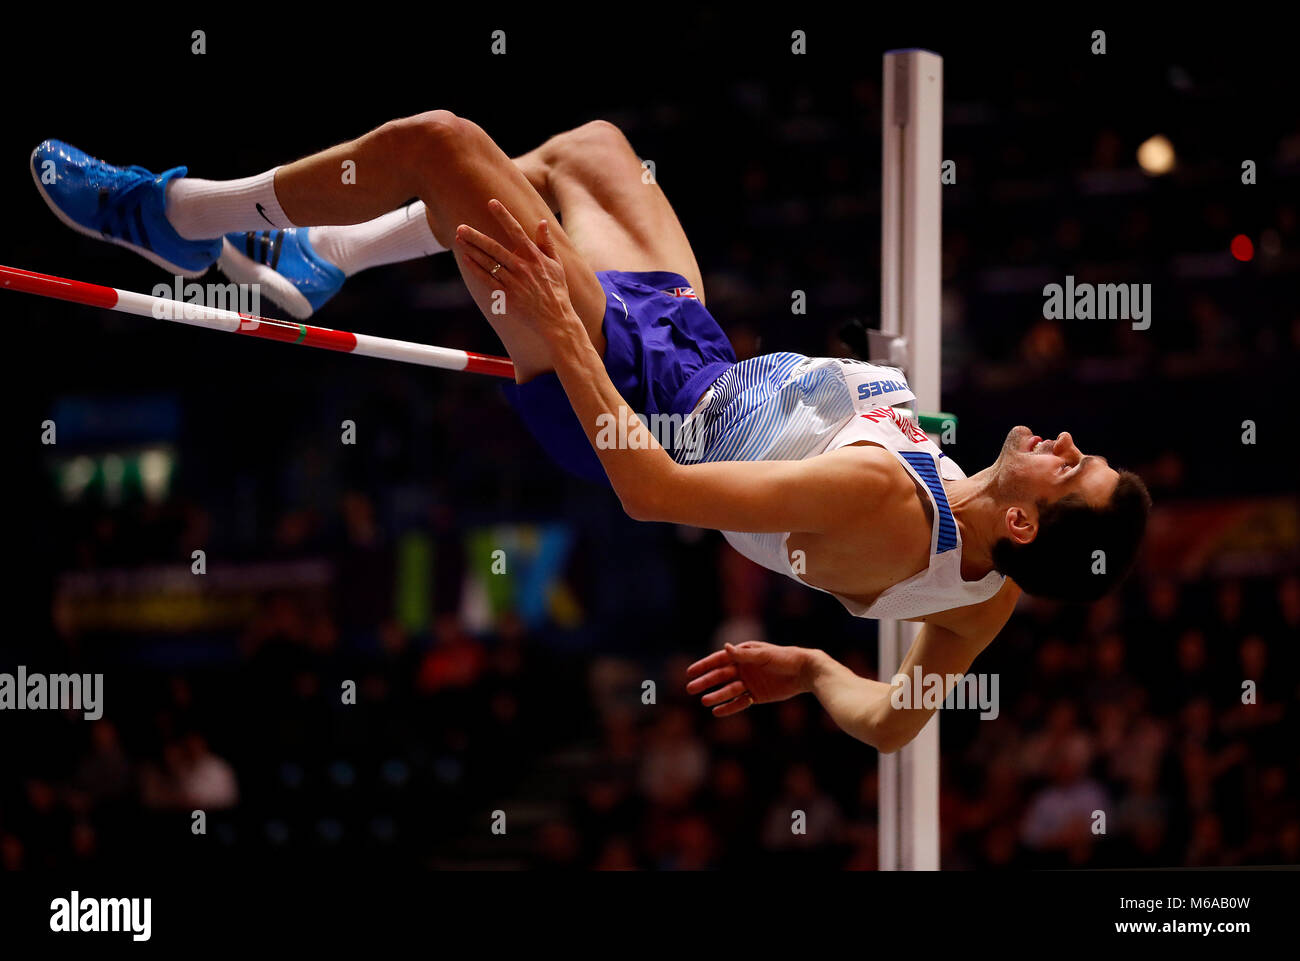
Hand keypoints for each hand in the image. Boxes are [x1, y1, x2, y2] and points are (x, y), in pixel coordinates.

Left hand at [454, 199, 576, 333]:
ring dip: (472, 250)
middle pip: (494, 247)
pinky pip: (487, 279)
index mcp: (534, 257)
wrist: (555, 319)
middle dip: (476, 236)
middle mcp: (521, 267)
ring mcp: (512, 282)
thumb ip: (547, 243)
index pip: (516, 231)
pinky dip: (476, 268)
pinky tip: (466, 259)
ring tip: (459, 239)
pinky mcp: (506, 295)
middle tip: (461, 227)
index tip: (492, 202)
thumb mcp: (556, 264)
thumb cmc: (557, 291)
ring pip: (487, 262)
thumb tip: (542, 222)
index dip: (503, 215)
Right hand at [685, 641, 817, 716]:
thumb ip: (744, 654)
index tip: (690, 672)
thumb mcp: (764, 655)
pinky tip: (717, 711)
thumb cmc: (785, 658)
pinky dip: (729, 707)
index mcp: (743, 654)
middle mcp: (744, 668)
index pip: (719, 660)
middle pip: (720, 676)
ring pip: (728, 690)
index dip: (704, 666)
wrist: (805, 672)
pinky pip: (740, 702)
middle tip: (690, 689)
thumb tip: (725, 647)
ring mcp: (750, 682)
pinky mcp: (757, 695)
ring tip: (704, 701)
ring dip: (716, 695)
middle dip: (705, 682)